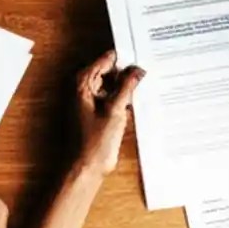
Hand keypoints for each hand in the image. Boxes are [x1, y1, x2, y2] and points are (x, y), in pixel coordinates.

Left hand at [75, 50, 144, 176]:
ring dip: (126, 89)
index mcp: (83, 83)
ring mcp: (89, 101)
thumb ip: (127, 86)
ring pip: (112, 85)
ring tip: (140, 92)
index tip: (142, 59)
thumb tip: (137, 70)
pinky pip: (111, 98)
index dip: (125, 59)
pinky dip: (122, 100)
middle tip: (145, 76)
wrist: (85, 167)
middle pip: (109, 71)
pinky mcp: (95, 113)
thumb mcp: (115, 109)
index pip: (107, 60)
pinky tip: (133, 105)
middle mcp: (83, 88)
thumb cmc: (94, 142)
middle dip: (127, 74)